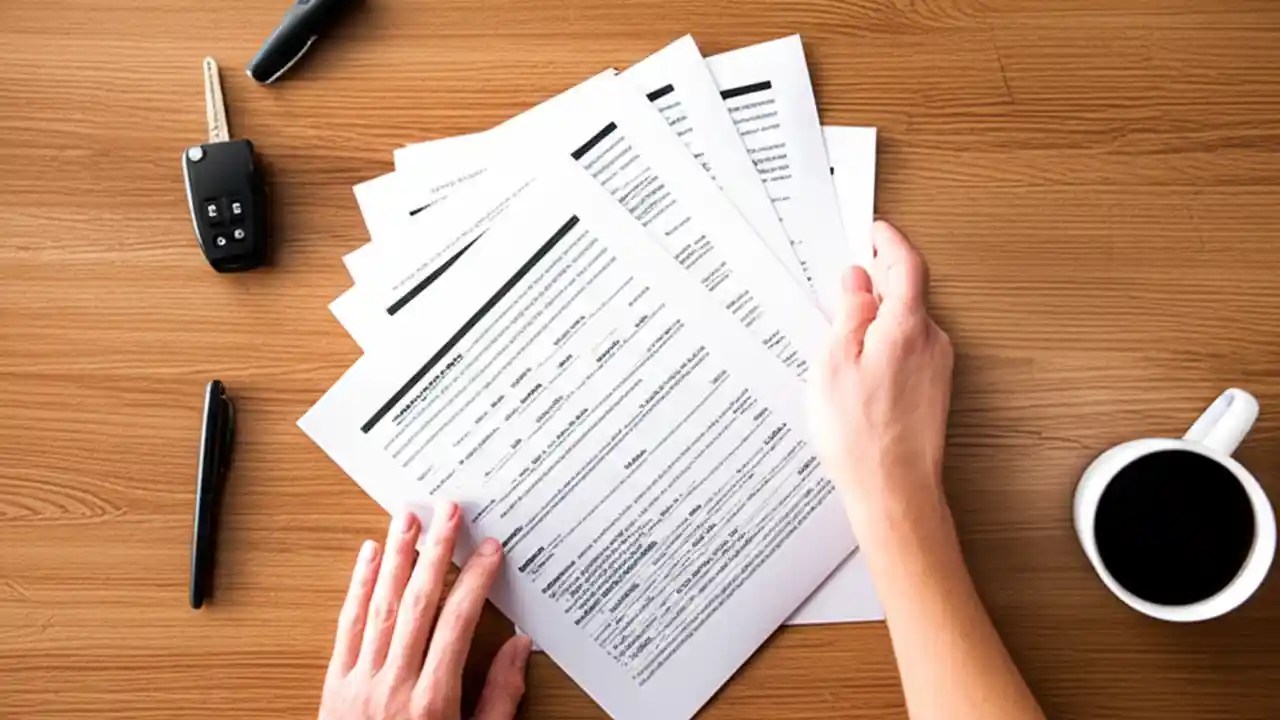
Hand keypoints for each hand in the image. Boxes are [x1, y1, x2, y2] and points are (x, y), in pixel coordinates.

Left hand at [319, 503, 532, 719]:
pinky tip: (366, 558)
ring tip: (405, 517)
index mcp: (433, 702)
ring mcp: (360, 683)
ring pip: (380, 606)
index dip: (475, 580)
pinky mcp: (335, 686)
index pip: (458, 623)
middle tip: (446, 510)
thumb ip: (499, 699)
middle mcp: (394, 685)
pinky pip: (347, 627)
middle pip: (417, 603)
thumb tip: (520, 648)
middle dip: (434, 551)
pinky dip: (357, 588)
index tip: (490, 549)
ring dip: (394, 557)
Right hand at [809, 220, 954, 518]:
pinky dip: (885, 343)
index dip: (889, 242)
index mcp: (906, 327)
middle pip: (909, 293)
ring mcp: (936, 367)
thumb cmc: (861, 436)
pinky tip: (858, 366)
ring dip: (879, 317)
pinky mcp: (933, 390)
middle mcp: (931, 342)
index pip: (907, 265)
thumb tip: (857, 281)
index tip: (873, 231)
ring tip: (840, 334)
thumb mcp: (836, 364)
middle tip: (843, 280)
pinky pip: (909, 349)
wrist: (894, 492)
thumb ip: (849, 314)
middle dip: (878, 280)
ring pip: (907, 323)